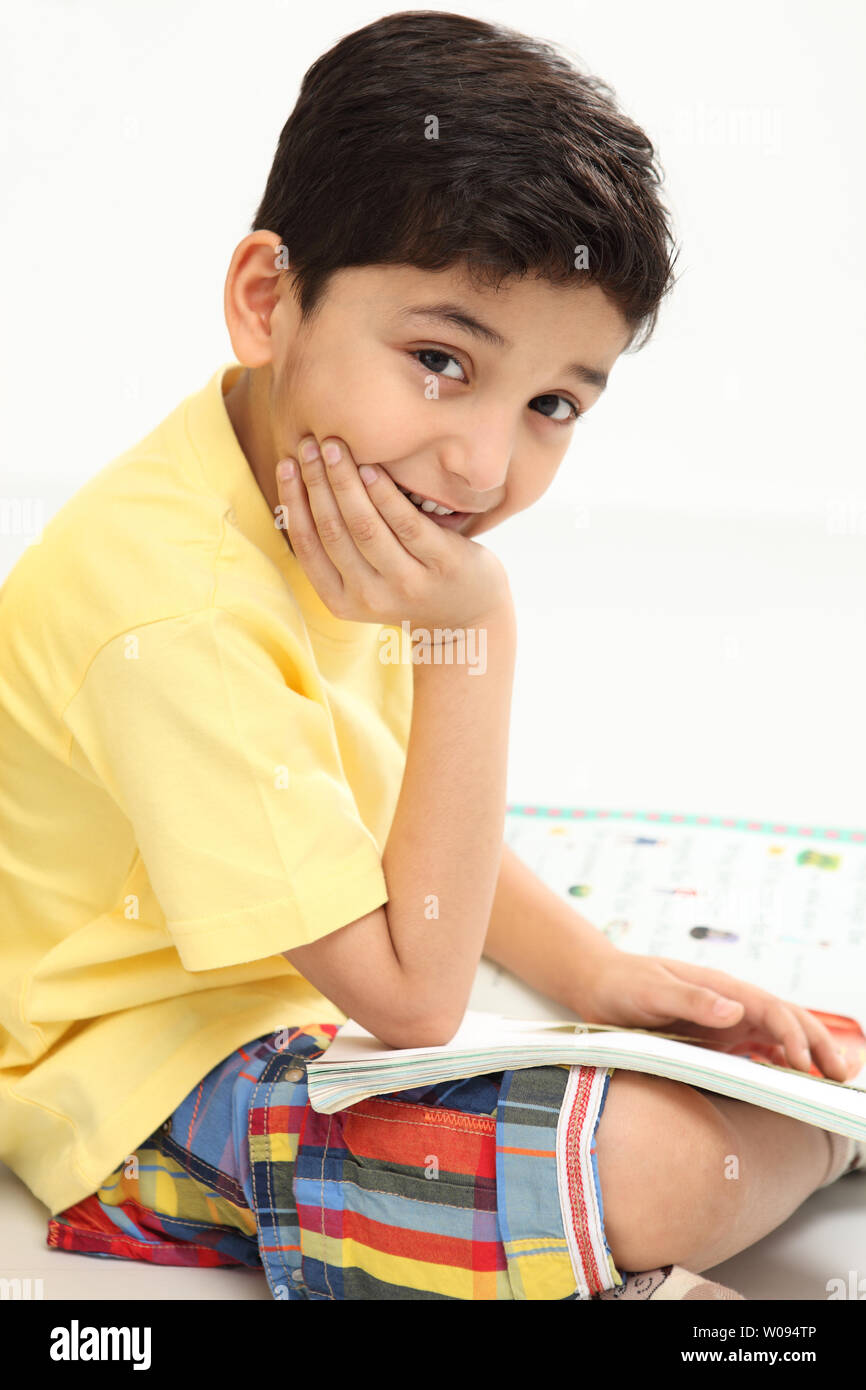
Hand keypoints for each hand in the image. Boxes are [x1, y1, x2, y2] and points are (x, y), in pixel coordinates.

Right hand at [274, 434, 511, 630]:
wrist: (470, 618)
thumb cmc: (408, 584)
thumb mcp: (366, 580)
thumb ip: (339, 548)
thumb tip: (301, 488)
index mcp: (341, 601)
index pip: (306, 545)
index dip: (292, 502)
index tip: (286, 464)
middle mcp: (370, 597)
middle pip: (333, 531)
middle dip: (316, 483)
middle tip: (309, 444)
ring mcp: (407, 583)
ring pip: (365, 527)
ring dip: (344, 482)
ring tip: (334, 446)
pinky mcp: (442, 565)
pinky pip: (406, 523)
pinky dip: (383, 493)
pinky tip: (370, 466)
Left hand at [580, 950, 856, 1081]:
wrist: (601, 985)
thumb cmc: (624, 984)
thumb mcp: (651, 989)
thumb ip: (690, 998)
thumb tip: (735, 1009)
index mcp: (721, 987)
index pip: (771, 1010)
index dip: (793, 1036)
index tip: (804, 1064)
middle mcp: (731, 1004)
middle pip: (788, 1020)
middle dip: (818, 1044)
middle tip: (842, 1075)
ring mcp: (728, 1022)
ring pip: (780, 1036)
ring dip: (809, 1054)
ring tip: (835, 1078)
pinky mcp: (719, 1039)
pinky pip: (760, 1050)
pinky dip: (784, 1064)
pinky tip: (799, 1080)